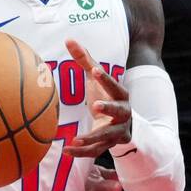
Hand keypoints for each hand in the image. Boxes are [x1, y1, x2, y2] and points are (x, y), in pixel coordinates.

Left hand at [62, 39, 131, 157]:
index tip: (96, 71)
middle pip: (118, 111)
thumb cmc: (105, 95)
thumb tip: (68, 38)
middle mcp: (123, 113)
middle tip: (96, 106)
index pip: (114, 85)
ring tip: (76, 139)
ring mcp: (118, 131)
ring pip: (107, 136)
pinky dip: (82, 151)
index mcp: (120, 94)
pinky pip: (96, 150)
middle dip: (108, 108)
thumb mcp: (96, 79)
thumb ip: (84, 60)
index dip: (106, 79)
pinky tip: (67, 150)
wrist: (121, 125)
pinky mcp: (110, 145)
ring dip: (92, 137)